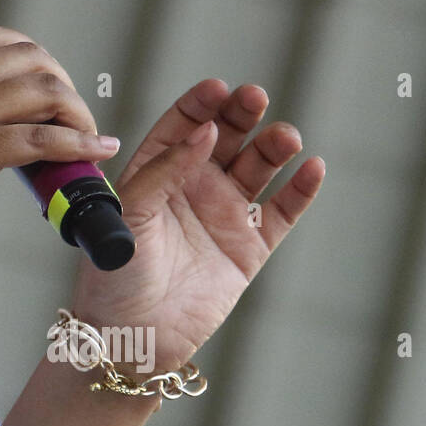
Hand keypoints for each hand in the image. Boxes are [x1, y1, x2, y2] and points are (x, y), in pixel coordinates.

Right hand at [0, 25, 119, 269]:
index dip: (33, 56)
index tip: (46, 85)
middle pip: (28, 58)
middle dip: (63, 83)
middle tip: (73, 115)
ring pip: (42, 92)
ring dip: (78, 113)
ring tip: (89, 136)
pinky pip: (41, 139)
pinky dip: (79, 143)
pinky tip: (96, 151)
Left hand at [68, 79, 325, 378]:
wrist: (132, 337)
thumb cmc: (114, 275)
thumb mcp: (130, 213)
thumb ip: (164, 170)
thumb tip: (205, 130)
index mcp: (154, 172)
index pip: (181, 126)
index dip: (200, 104)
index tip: (217, 88)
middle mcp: (191, 187)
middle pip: (224, 138)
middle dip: (240, 115)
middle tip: (255, 97)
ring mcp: (223, 214)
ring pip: (257, 168)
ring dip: (273, 147)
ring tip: (284, 136)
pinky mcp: (249, 248)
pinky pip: (281, 211)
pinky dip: (299, 190)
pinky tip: (311, 168)